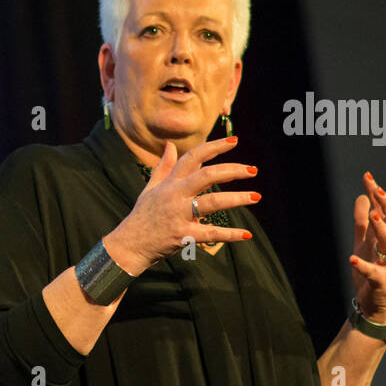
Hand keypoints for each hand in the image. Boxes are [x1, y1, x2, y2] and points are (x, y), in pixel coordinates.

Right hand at [106, 135, 259, 274]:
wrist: (129, 245)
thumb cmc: (143, 215)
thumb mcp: (151, 188)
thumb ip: (164, 166)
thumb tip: (169, 145)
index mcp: (170, 182)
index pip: (193, 157)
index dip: (214, 147)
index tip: (234, 141)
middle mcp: (175, 195)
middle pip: (207, 176)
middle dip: (232, 170)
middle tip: (253, 170)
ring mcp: (179, 215)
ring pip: (212, 202)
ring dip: (236, 199)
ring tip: (256, 196)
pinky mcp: (183, 235)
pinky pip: (210, 233)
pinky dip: (229, 234)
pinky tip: (245, 234)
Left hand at [348, 171, 385, 322]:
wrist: (373, 306)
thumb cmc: (370, 273)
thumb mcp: (362, 244)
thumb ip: (361, 222)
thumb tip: (362, 196)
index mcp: (383, 239)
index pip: (385, 212)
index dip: (378, 195)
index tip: (368, 177)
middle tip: (378, 189)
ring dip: (383, 230)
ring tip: (374, 217)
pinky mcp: (380, 283)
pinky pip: (374, 273)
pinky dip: (364, 266)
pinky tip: (352, 259)